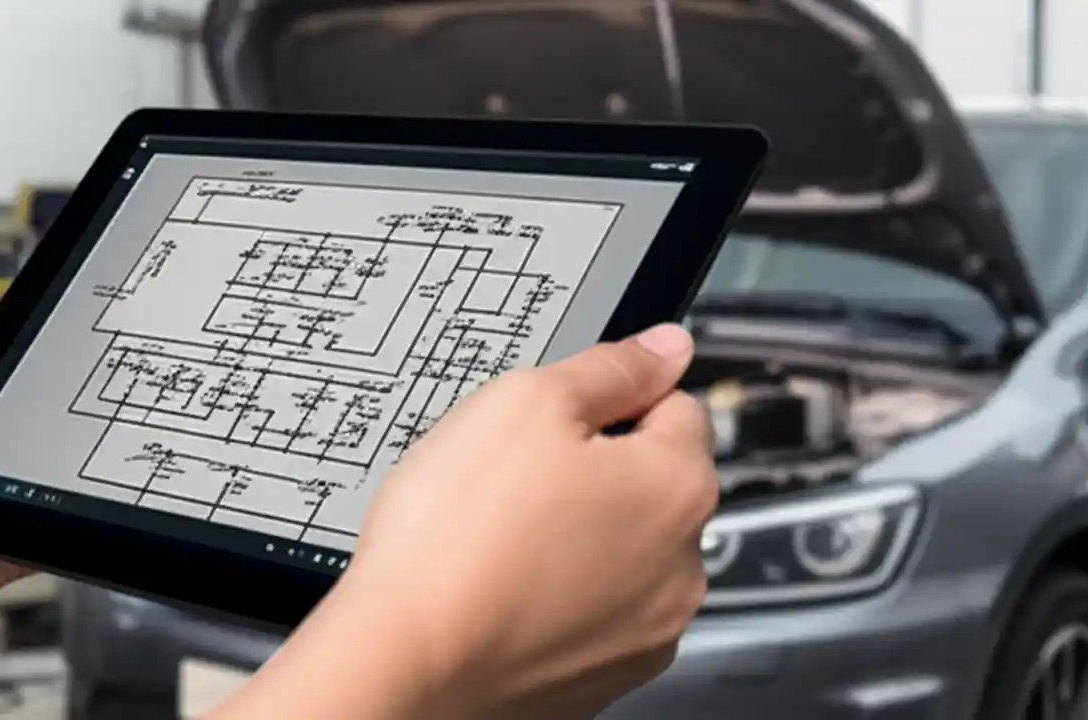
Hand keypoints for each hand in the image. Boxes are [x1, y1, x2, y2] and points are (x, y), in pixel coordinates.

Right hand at [215, 324, 715, 719]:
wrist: (405, 660)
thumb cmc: (456, 538)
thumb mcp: (527, 403)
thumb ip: (612, 369)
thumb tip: (666, 347)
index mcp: (679, 487)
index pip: (676, 407)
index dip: (612, 400)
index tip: (561, 418)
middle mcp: (682, 567)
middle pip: (652, 484)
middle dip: (597, 470)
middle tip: (517, 476)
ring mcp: (647, 631)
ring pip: (624, 551)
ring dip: (581, 535)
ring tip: (504, 536)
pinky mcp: (605, 677)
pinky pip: (595, 612)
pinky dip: (562, 595)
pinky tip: (506, 584)